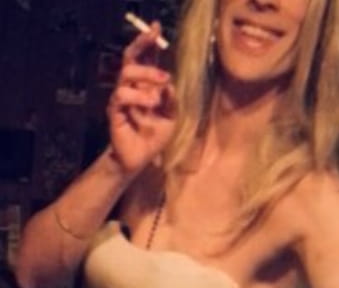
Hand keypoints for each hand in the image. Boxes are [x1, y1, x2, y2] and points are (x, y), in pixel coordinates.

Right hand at [107, 22, 175, 172]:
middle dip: (142, 48)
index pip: (145, 59)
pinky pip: (121, 96)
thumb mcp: (171, 118)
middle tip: (159, 53)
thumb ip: (172, 101)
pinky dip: (138, 96)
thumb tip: (169, 83)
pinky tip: (151, 104)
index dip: (148, 42)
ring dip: (146, 77)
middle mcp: (132, 88)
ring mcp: (122, 98)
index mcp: (146, 86)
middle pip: (130, 58)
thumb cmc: (155, 136)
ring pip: (126, 74)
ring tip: (160, 92)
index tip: (156, 27)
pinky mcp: (115, 111)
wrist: (141, 157)